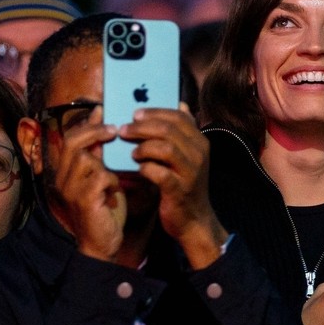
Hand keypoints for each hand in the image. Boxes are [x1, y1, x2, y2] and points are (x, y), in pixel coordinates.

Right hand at [46, 119, 125, 260]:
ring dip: (104, 160)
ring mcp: (71, 191)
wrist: (102, 244)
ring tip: (116, 168)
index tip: (101, 111)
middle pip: (72, 143)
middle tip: (115, 129)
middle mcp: (62, 179)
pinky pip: (99, 178)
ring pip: (84, 159)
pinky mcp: (84, 201)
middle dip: (94, 132)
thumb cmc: (104, 211)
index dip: (85, 124)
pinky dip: (111, 179)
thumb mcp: (102, 179)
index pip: (68, 139)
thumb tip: (104, 129)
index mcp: (65, 173)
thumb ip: (100, 157)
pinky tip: (115, 189)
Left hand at [118, 107, 227, 267]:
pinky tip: (138, 169)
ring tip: (130, 151)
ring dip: (142, 147)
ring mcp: (191, 172)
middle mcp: (199, 154)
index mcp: (200, 142)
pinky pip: (159, 173)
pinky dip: (145, 168)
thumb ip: (182, 133)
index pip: (179, 117)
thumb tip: (180, 105)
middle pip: (169, 129)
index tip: (135, 114)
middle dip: (142, 127)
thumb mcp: (188, 156)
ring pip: (165, 148)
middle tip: (123, 130)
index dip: (155, 112)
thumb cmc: (184, 184)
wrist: (193, 220)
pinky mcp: (179, 190)